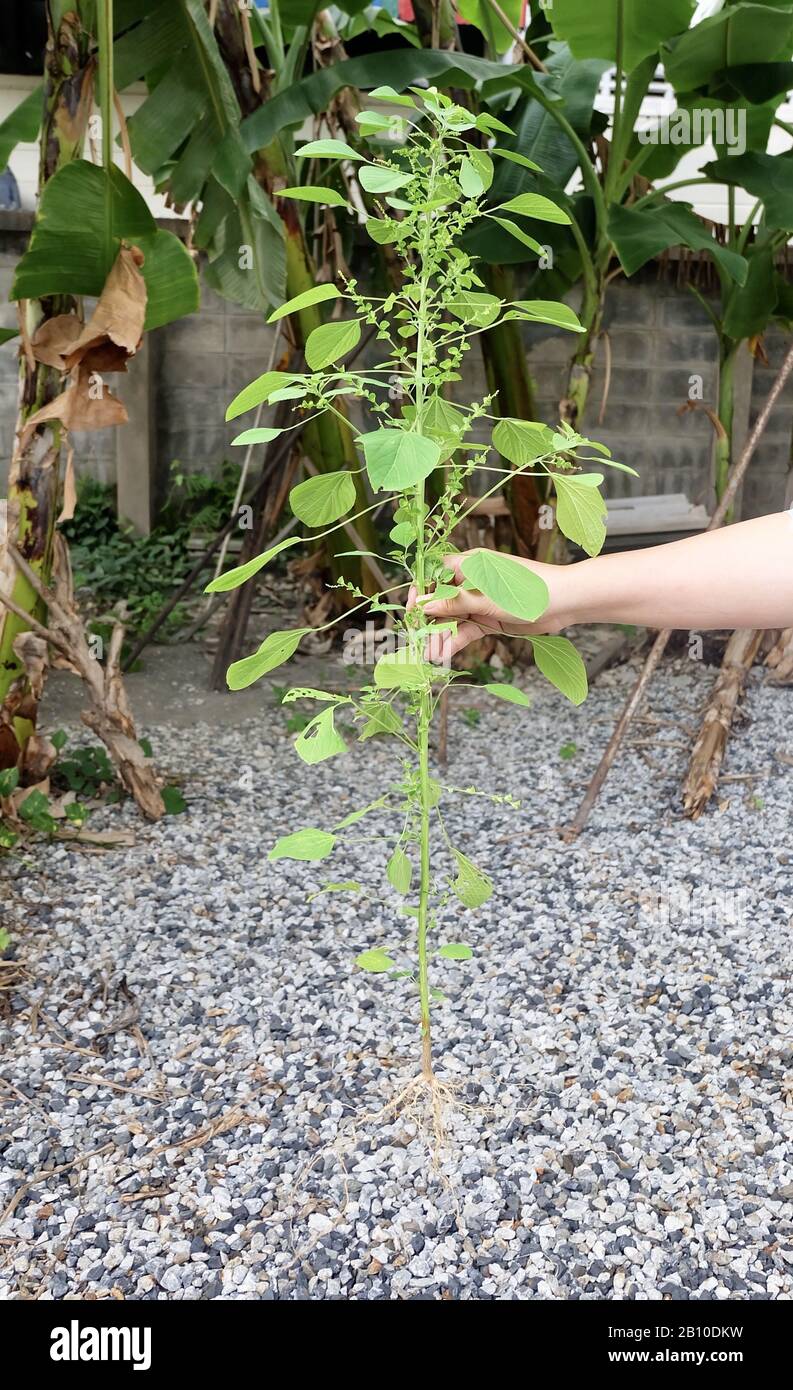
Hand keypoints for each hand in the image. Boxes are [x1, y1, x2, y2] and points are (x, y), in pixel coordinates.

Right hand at [408, 550, 572, 662]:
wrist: (564, 602)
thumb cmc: (527, 590)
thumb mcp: (486, 598)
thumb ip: (453, 603)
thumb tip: (422, 605)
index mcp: (470, 564)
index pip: (434, 573)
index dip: (419, 590)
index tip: (411, 610)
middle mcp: (472, 581)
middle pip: (441, 599)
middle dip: (429, 620)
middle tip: (418, 639)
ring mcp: (480, 601)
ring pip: (453, 618)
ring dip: (441, 634)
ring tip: (430, 654)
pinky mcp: (489, 618)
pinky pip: (467, 629)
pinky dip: (457, 640)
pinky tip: (445, 653)